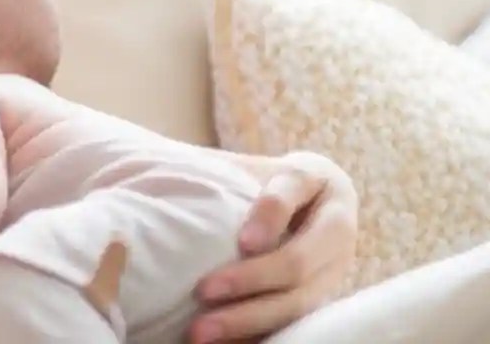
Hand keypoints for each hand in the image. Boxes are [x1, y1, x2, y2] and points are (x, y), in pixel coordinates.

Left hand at [191, 151, 357, 343]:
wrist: (301, 202)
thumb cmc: (257, 178)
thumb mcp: (245, 164)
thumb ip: (217, 170)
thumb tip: (152, 174)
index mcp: (317, 179)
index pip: (294, 187)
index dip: (269, 215)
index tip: (242, 241)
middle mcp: (337, 228)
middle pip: (299, 259)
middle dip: (251, 279)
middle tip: (203, 291)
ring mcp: (334, 271)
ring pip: (298, 302)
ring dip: (249, 319)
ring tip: (201, 332)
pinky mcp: (320, 303)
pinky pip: (292, 327)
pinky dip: (255, 337)